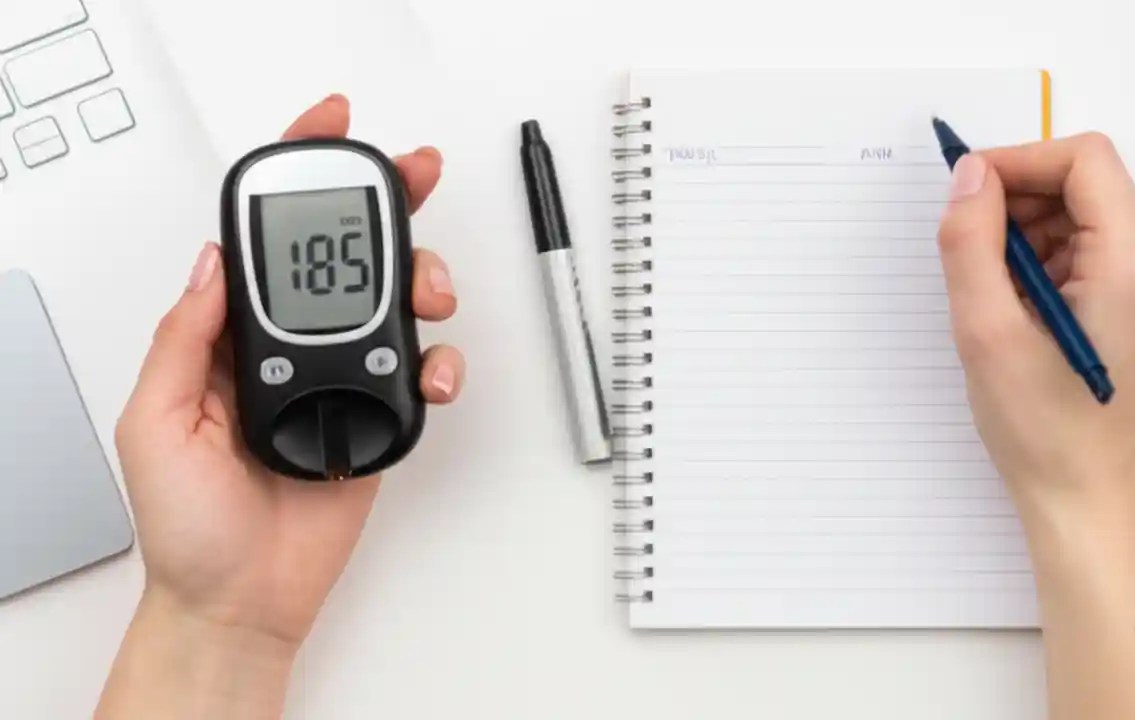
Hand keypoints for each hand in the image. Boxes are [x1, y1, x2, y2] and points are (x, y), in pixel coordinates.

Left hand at [99, 95, 463, 718]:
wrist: (243, 600)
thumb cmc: (188, 528)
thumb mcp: (154, 424)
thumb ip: (184, 340)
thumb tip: (213, 264)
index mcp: (231, 339)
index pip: (268, 242)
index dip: (298, 182)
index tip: (327, 131)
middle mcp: (292, 349)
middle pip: (348, 257)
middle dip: (386, 206)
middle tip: (414, 175)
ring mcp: (341, 379)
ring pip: (397, 304)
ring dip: (424, 281)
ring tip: (429, 294)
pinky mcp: (380, 416)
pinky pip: (422, 371)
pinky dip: (442, 363)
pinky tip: (432, 372)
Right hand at [936, 133, 1134, 517]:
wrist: (1088, 498)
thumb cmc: (1040, 429)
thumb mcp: (985, 331)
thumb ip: (971, 241)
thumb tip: (971, 174)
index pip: (1084, 160)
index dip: (1018, 162)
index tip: (966, 192)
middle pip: (1087, 187)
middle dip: (1020, 206)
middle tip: (972, 257)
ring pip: (1088, 217)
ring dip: (1032, 239)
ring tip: (999, 298)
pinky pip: (1098, 250)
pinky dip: (1052, 262)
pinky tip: (1024, 311)